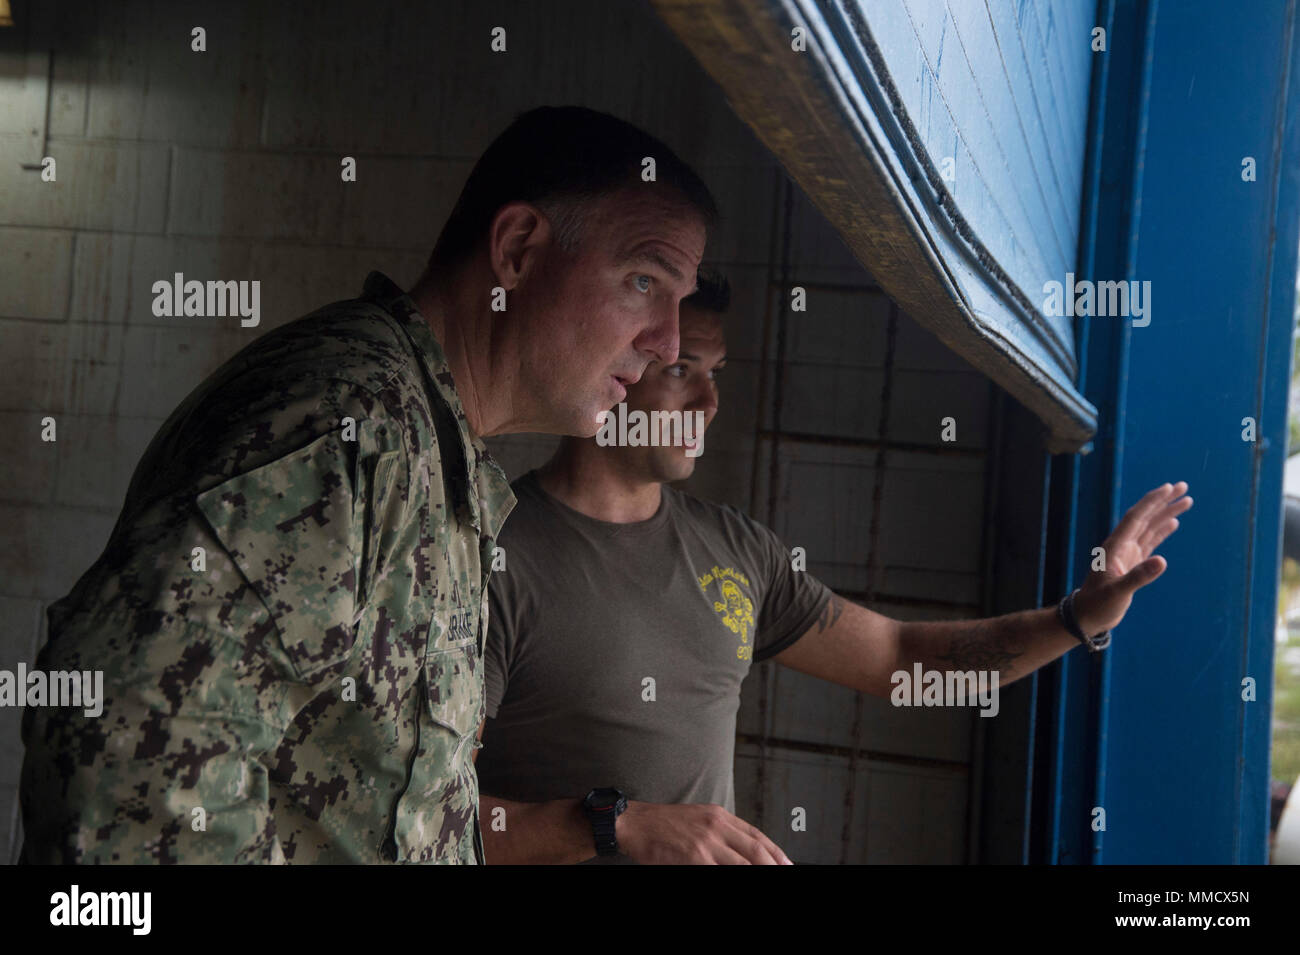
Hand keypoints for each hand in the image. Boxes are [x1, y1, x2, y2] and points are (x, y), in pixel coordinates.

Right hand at [617, 800, 791, 863]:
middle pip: (755, 850)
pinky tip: (736, 880)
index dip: (775, 851)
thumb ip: (720, 830)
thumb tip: (742, 849)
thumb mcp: (698, 818)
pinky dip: (733, 876)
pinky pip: (720, 871)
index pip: (756, 835)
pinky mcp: (694, 857)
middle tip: (786, 873)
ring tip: (768, 878)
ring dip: (757, 872)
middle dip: (773, 865)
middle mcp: (716, 826)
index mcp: (719, 815)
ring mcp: (706, 842)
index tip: (787, 864)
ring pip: (743, 863)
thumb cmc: (664, 824)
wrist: (635, 824)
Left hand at [1075, 481, 1192, 634]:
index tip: (1169, 488)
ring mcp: (1127, 553)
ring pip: (1150, 527)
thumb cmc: (1098, 605)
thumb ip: (1138, 577)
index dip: (1151, 502)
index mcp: (1115, 547)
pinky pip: (1150, 542)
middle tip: (1184, 486)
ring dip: (1166, 513)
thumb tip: (1162, 561)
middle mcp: (1121, 546)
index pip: (1135, 518)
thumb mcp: (1118, 593)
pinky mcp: (1132, 563)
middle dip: (1163, 501)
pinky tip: (1173, 523)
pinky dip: (1161, 531)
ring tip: (1186, 500)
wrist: (1087, 616)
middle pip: (1144, 517)